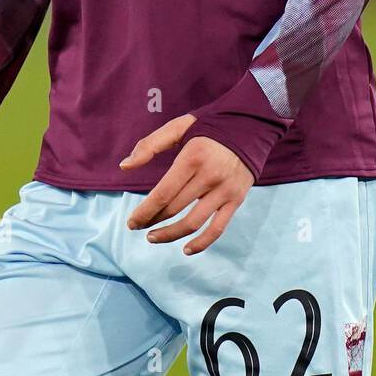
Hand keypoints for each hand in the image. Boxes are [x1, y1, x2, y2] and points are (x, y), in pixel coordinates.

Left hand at [120, 114, 253, 254]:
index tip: (131, 222)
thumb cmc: (209, 126)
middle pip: (175, 208)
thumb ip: (150, 144)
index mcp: (192, 157)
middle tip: (139, 227)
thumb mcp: (179, 126)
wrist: (251, 125)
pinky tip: (186, 250)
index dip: (145, 211)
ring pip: (194, 223)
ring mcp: (225, 190)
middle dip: (152, 221)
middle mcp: (209, 176)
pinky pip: (218, 228)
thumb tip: (124, 166)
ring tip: (154, 238)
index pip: (163, 193)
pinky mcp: (237, 199)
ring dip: (171, 235)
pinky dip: (202, 243)